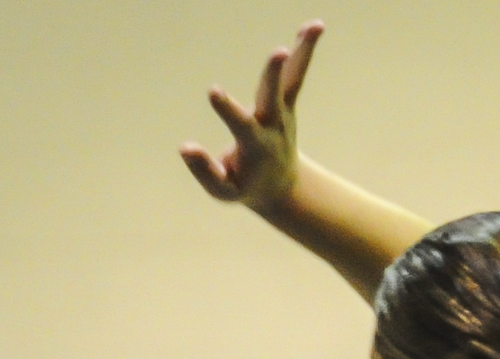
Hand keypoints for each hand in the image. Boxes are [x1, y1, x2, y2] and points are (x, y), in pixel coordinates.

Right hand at [180, 21, 320, 213]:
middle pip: (272, 96)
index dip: (226, 108)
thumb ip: (205, 171)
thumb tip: (185, 147)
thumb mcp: (224, 192)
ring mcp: (283, 112)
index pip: (239, 124)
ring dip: (302, 53)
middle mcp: (272, 125)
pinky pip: (296, 75)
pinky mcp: (287, 104)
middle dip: (273, 74)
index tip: (212, 91)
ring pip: (292, 80)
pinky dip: (302, 52)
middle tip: (280, 51)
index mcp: (254, 146)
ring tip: (315, 26)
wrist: (281, 187)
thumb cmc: (246, 187)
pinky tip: (312, 27)